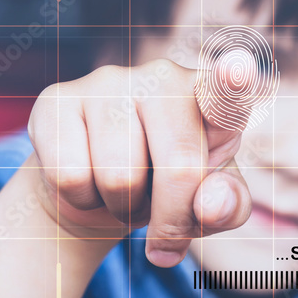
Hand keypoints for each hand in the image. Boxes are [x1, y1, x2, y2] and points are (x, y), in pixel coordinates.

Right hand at [26, 55, 254, 266]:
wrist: (94, 185)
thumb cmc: (166, 187)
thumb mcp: (209, 203)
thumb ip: (228, 207)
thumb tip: (210, 206)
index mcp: (210, 99)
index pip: (225, 92)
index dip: (232, 84)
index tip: (239, 71)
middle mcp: (163, 78)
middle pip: (179, 168)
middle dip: (172, 219)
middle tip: (163, 225)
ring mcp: (108, 82)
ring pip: (119, 179)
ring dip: (123, 207)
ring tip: (125, 191)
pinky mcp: (58, 99)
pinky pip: (70, 177)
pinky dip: (81, 200)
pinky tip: (87, 179)